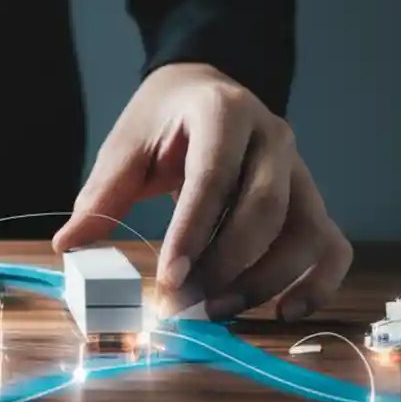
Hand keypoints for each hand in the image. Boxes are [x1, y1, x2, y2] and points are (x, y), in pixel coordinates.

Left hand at [53, 63, 351, 320]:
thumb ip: (101, 195)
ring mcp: (300, 170)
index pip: (213, 177)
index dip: (192, 232)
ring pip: (305, 232)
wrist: (203, 89)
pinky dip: (317, 283)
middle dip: (224, 266)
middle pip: (265, 210)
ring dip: (265, 280)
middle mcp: (274, 138)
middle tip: (184, 305)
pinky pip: (331, 246)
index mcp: (223, 113)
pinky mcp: (312, 201)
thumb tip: (69, 245)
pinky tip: (283, 311)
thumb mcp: (125, 146)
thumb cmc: (161, 122)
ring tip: (217, 312)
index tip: (168, 278)